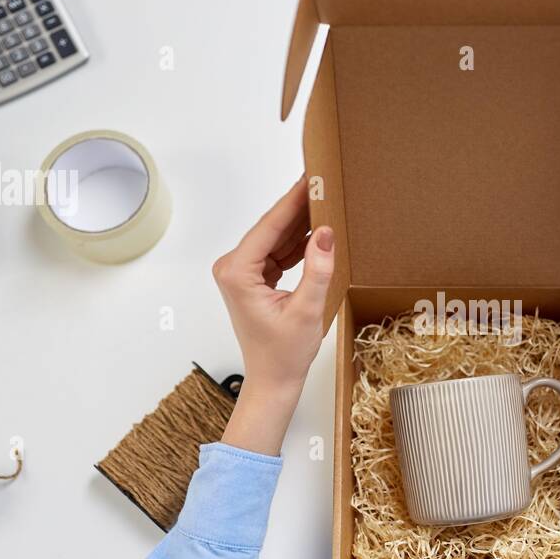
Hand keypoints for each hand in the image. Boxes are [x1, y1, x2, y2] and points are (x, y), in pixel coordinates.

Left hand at [212, 177, 334, 454]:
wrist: (274, 381)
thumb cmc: (285, 354)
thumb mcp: (307, 310)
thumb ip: (317, 269)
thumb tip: (326, 232)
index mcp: (237, 272)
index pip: (269, 227)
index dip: (293, 200)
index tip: (310, 177)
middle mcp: (233, 268)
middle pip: (271, 228)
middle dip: (298, 207)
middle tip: (324, 181)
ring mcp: (242, 273)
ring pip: (275, 238)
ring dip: (300, 223)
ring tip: (326, 199)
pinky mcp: (253, 279)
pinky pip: (278, 252)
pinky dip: (298, 243)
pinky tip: (318, 229)